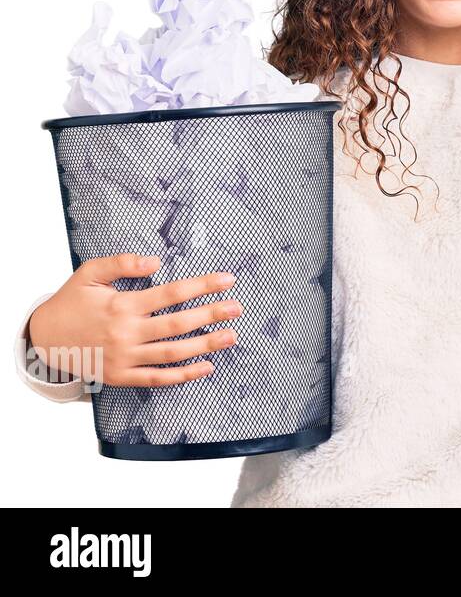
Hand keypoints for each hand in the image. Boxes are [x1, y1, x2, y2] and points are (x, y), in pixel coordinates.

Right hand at [27, 253, 242, 389]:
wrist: (43, 339)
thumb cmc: (71, 303)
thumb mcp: (89, 273)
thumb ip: (121, 263)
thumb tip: (155, 261)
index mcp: (122, 305)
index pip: (171, 294)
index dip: (202, 286)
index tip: (227, 280)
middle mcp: (126, 333)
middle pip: (178, 324)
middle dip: (211, 315)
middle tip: (237, 308)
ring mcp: (125, 357)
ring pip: (173, 353)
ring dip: (206, 345)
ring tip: (231, 336)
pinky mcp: (122, 376)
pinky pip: (157, 379)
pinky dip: (183, 376)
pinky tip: (206, 367)